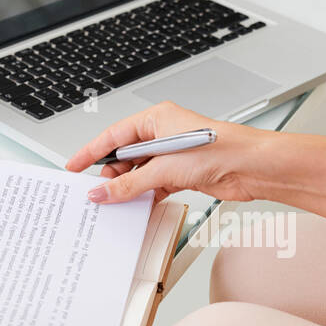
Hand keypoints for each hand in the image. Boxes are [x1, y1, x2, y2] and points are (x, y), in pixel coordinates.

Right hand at [65, 101, 272, 203]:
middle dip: (112, 176)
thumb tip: (103, 191)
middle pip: (126, 156)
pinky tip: (139, 206)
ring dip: (130, 189)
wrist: (251, 167)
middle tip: (97, 194)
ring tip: (117, 204)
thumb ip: (130, 184)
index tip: (74, 166)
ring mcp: (173, 154)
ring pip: (140, 173)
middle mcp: (164, 134)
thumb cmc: (218, 150)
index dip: (91, 152)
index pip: (114, 136)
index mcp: (156, 119)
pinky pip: (155, 184)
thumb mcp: (164, 168)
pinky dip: (146, 195)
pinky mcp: (183, 173)